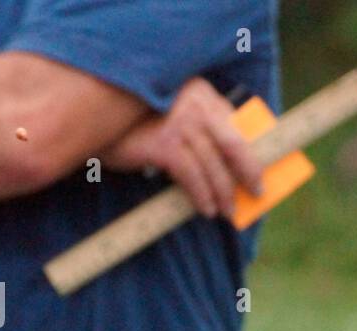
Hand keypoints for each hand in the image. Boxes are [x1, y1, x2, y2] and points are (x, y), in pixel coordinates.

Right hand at [102, 76, 263, 218]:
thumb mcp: (174, 119)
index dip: (253, 153)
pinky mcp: (164, 143)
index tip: (261, 172)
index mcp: (202, 94)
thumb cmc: (138, 127)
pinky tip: (205, 209)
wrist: (95, 123)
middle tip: (258, 193)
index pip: (238, 126)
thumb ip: (201, 132)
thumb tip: (232, 170)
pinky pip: (192, 176)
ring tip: (227, 211)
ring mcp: (179, 122)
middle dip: (250, 173)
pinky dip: (202, 196)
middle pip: (235, 145)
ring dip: (224, 193)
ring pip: (214, 166)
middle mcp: (195, 103)